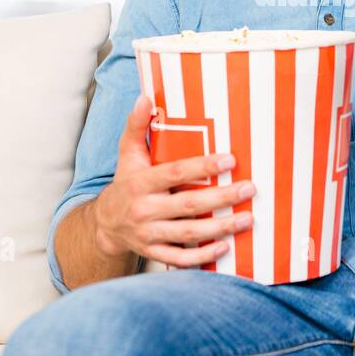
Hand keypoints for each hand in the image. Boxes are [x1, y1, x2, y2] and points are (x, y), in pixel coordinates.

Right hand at [91, 94, 255, 268]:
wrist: (105, 223)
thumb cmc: (125, 182)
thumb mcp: (127, 154)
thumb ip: (136, 126)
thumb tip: (146, 97)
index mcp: (140, 183)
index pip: (174, 173)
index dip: (202, 167)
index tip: (230, 160)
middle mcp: (144, 209)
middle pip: (188, 205)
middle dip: (221, 198)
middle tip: (249, 189)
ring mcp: (149, 234)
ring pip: (189, 233)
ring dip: (220, 228)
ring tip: (247, 219)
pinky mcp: (154, 252)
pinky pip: (180, 258)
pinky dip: (203, 256)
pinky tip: (225, 247)